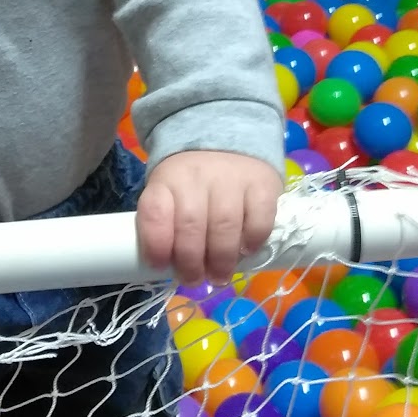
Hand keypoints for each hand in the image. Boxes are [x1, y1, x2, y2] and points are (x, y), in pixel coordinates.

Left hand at [137, 150, 281, 286]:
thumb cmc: (191, 180)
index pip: (155, 212)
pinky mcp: (262, 183)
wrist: (226, 136)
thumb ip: (168, 223)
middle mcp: (197, 177)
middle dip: (191, 263)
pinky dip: (252, 241)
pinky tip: (246, 250)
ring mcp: (231, 178)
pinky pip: (259, 219)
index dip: (156, 244)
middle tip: (194, 280)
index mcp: (166, 181)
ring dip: (221, 260)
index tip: (160, 266)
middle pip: (191, 226)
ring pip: (224, 226)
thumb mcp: (169, 191)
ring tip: (219, 276)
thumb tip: (171, 268)